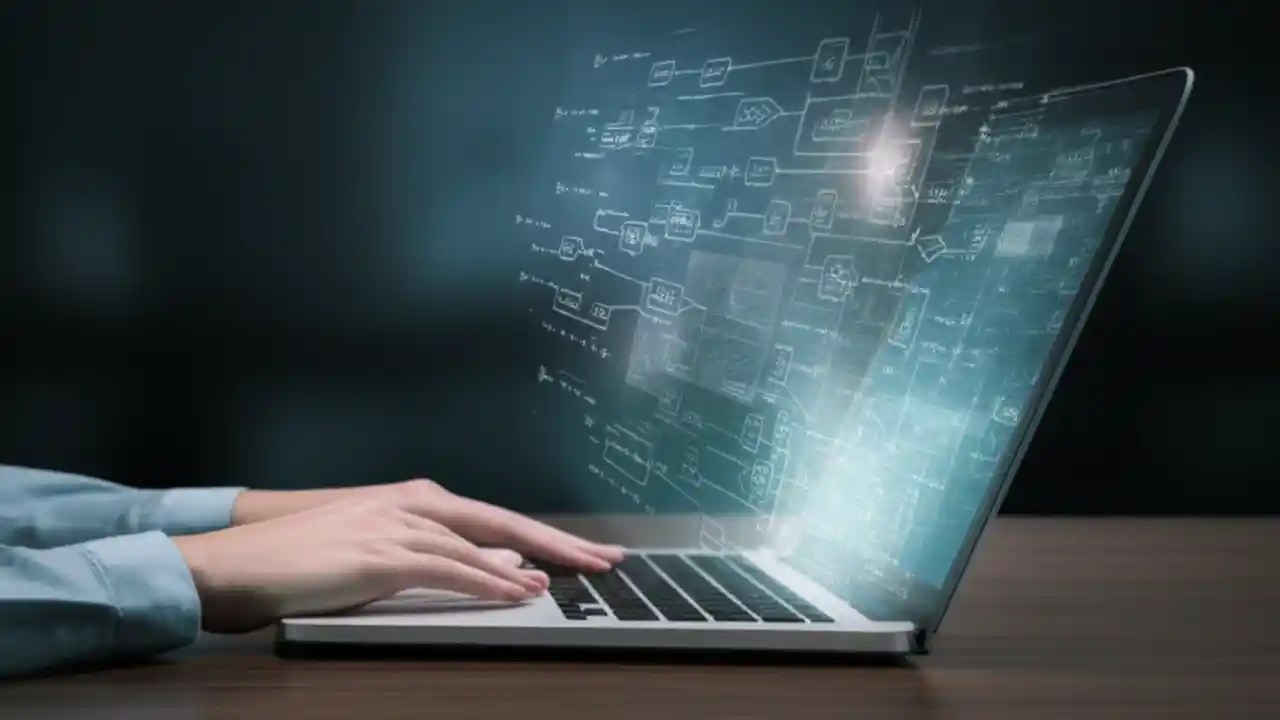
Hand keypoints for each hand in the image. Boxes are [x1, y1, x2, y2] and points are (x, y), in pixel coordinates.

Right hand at [230, 479, 624, 571]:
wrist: (239, 562)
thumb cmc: (307, 561)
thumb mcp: (385, 555)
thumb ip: (444, 559)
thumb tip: (504, 572)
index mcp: (415, 501)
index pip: (497, 519)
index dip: (547, 536)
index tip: (587, 550)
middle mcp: (412, 505)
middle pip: (503, 523)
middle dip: (559, 542)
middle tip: (605, 558)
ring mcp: (396, 526)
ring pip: (481, 546)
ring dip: (531, 565)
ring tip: (573, 579)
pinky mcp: (379, 555)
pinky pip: (446, 569)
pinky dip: (486, 582)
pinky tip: (515, 593)